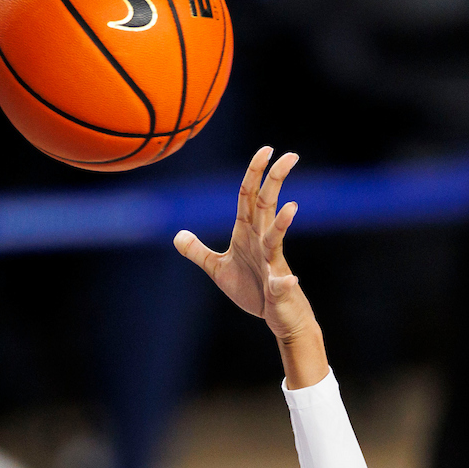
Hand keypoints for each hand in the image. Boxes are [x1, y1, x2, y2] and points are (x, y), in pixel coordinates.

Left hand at [174, 147, 312, 342]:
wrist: (277, 317)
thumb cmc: (253, 290)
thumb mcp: (218, 269)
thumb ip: (198, 251)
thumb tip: (177, 234)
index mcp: (247, 234)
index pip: (249, 197)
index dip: (254, 173)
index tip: (266, 150)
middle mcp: (262, 242)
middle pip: (267, 206)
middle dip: (276, 181)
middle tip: (289, 156)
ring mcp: (272, 264)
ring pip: (276, 239)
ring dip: (283, 224)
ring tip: (291, 207)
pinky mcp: (278, 288)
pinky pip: (281, 284)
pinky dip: (283, 283)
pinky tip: (287, 281)